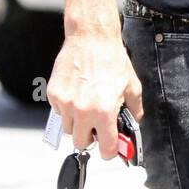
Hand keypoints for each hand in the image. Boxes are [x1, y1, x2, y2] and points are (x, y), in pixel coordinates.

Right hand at [46, 29, 143, 159]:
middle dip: (90, 137)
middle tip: (97, 124)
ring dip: (77, 123)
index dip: (110, 150)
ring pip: (68, 128)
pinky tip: (77, 93)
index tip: (111, 148)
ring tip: (87, 104)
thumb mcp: (132, 86)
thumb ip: (135, 110)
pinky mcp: (53, 94)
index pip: (106, 148)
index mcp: (104, 112)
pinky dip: (67, 108)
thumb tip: (133, 126)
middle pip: (80, 143)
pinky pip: (59, 112)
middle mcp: (82, 111)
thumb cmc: (112, 59)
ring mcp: (65, 103)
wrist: (91, 38)